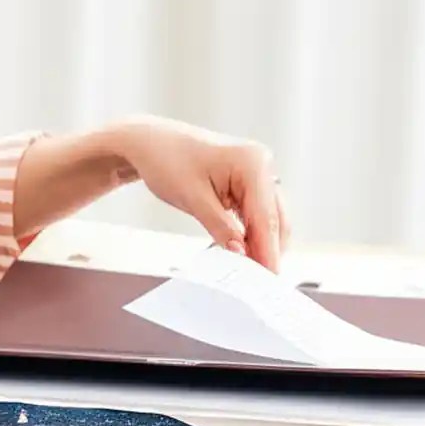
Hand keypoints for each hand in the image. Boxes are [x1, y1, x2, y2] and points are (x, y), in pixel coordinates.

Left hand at [110, 116, 290, 269]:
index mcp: (253, 163)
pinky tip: (240, 252)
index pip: (267, 217)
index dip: (269, 251)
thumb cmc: (167, 160)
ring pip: (268, 218)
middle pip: (274, 219)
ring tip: (246, 271)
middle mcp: (261, 165)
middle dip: (266, 250)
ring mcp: (256, 173)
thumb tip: (242, 254)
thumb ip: (221, 228)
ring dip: (259, 243)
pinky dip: (249, 233)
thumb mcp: (193, 199)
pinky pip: (255, 213)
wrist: (150, 143)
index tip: (269, 277)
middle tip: (257, 282)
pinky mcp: (247, 182)